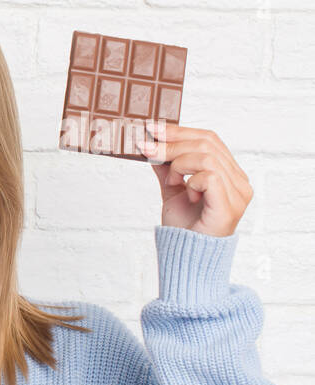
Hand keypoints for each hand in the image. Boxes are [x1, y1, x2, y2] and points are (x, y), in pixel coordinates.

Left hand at [141, 120, 251, 236]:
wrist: (187, 257)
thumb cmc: (184, 227)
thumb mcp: (171, 190)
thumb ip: (168, 168)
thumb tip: (153, 144)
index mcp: (228, 173)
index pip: (209, 139)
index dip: (180, 131)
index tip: (152, 127)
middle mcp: (238, 180)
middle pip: (207, 143)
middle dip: (172, 142)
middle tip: (146, 147)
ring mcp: (238, 192)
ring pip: (207, 157)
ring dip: (179, 164)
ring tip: (171, 180)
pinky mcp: (230, 205)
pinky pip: (209, 176)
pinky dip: (191, 180)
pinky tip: (186, 193)